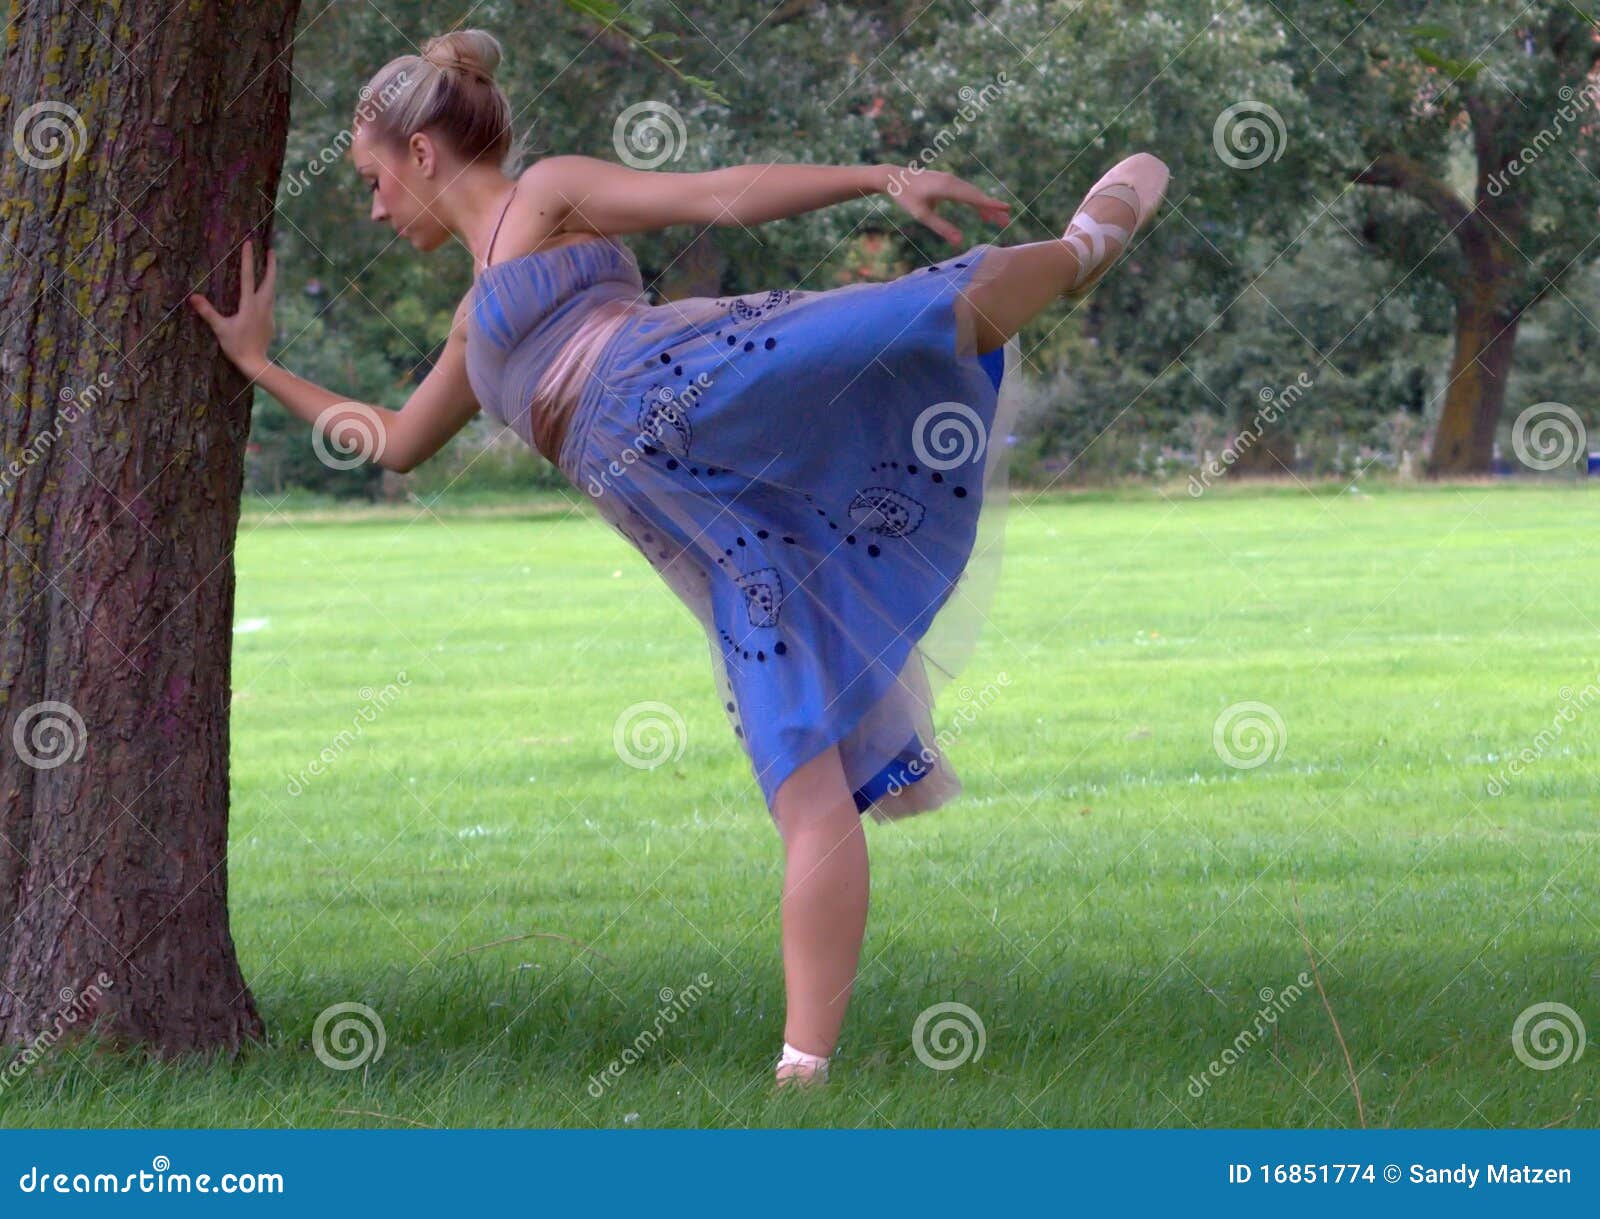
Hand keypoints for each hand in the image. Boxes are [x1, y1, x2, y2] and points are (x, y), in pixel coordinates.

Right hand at [188, 238, 275, 375]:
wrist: (255, 363)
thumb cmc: (237, 346)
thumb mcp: (220, 329)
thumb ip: (207, 312)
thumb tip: (193, 297)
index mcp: (249, 305)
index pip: (248, 276)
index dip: (248, 259)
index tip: (250, 244)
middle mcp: (262, 306)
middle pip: (269, 281)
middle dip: (270, 265)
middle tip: (271, 250)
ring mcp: (268, 314)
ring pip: (272, 291)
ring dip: (271, 277)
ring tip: (270, 267)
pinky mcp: (270, 321)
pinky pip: (270, 301)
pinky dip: (269, 291)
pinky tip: (265, 293)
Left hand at [886, 168, 1009, 244]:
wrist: (894, 177)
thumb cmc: (906, 197)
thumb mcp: (922, 215)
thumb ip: (942, 228)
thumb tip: (959, 242)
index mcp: (946, 188)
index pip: (973, 198)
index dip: (990, 204)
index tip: (1006, 208)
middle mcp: (952, 180)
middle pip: (977, 196)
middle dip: (992, 209)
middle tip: (1007, 222)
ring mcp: (950, 179)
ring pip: (972, 194)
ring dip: (985, 206)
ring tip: (998, 220)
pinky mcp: (947, 181)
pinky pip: (966, 192)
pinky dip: (976, 202)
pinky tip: (982, 212)